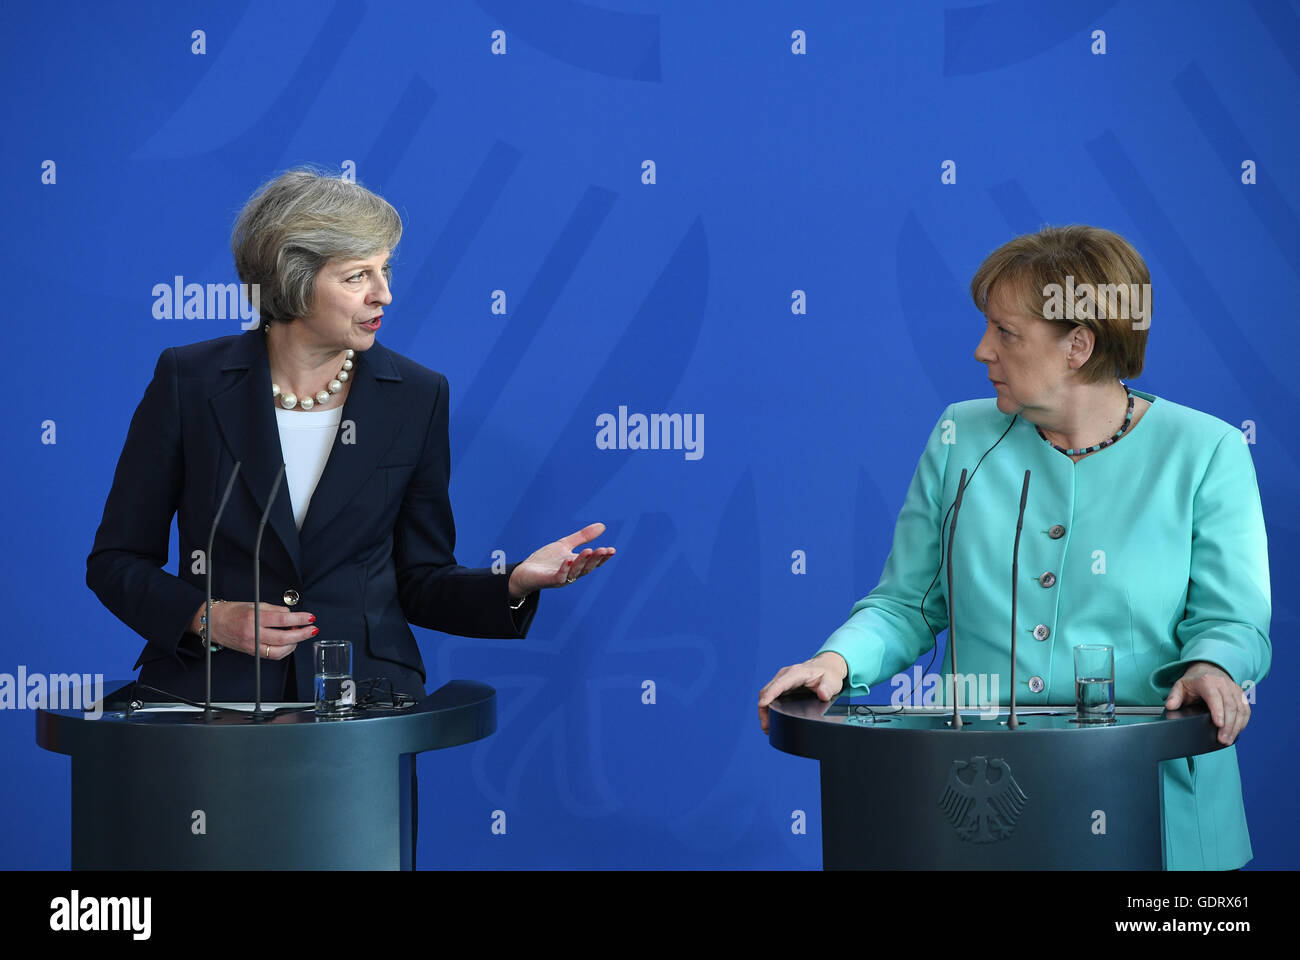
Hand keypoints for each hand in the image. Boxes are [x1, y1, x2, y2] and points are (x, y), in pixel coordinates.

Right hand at [189, 601, 317, 659]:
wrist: (213, 623)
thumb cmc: (233, 612)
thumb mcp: (255, 605)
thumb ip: (275, 610)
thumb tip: (292, 614)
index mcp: (254, 618)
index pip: (282, 619)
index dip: (300, 618)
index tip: (310, 617)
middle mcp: (253, 634)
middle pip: (284, 638)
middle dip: (302, 634)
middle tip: (312, 629)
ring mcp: (252, 646)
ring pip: (280, 651)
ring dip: (295, 643)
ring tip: (300, 634)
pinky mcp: (252, 653)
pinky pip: (273, 655)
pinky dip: (285, 649)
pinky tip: (289, 642)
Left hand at [507, 522, 615, 598]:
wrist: (524, 572)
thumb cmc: (545, 560)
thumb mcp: (565, 545)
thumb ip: (583, 537)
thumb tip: (603, 526)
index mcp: (577, 565)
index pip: (593, 562)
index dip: (602, 557)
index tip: (612, 550)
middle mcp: (571, 573)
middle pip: (587, 568)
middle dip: (595, 559)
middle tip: (604, 549)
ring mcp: (561, 578)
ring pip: (575, 571)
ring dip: (582, 562)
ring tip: (589, 550)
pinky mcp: (548, 580)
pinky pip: (559, 576)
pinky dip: (564, 569)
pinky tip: (568, 560)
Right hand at [758, 652, 848, 733]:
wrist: (826, 667)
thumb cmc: (828, 674)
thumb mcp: (832, 681)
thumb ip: (827, 688)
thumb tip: (822, 695)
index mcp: (796, 673)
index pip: (779, 684)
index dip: (770, 694)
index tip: (762, 705)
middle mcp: (785, 675)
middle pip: (767, 690)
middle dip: (764, 709)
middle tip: (766, 727)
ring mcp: (782, 680)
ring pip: (766, 694)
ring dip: (764, 710)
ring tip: (767, 727)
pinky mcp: (782, 686)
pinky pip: (770, 695)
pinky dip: (768, 707)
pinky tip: (771, 718)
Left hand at [1165, 661, 1250, 744]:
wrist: (1208, 669)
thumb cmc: (1194, 681)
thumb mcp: (1180, 685)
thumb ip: (1174, 696)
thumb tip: (1170, 706)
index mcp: (1207, 681)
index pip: (1214, 697)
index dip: (1218, 711)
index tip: (1219, 724)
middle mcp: (1223, 684)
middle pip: (1230, 706)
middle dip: (1228, 725)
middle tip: (1223, 739)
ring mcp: (1234, 689)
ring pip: (1241, 709)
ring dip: (1237, 726)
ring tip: (1229, 739)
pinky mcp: (1241, 695)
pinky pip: (1246, 709)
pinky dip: (1243, 722)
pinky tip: (1237, 731)